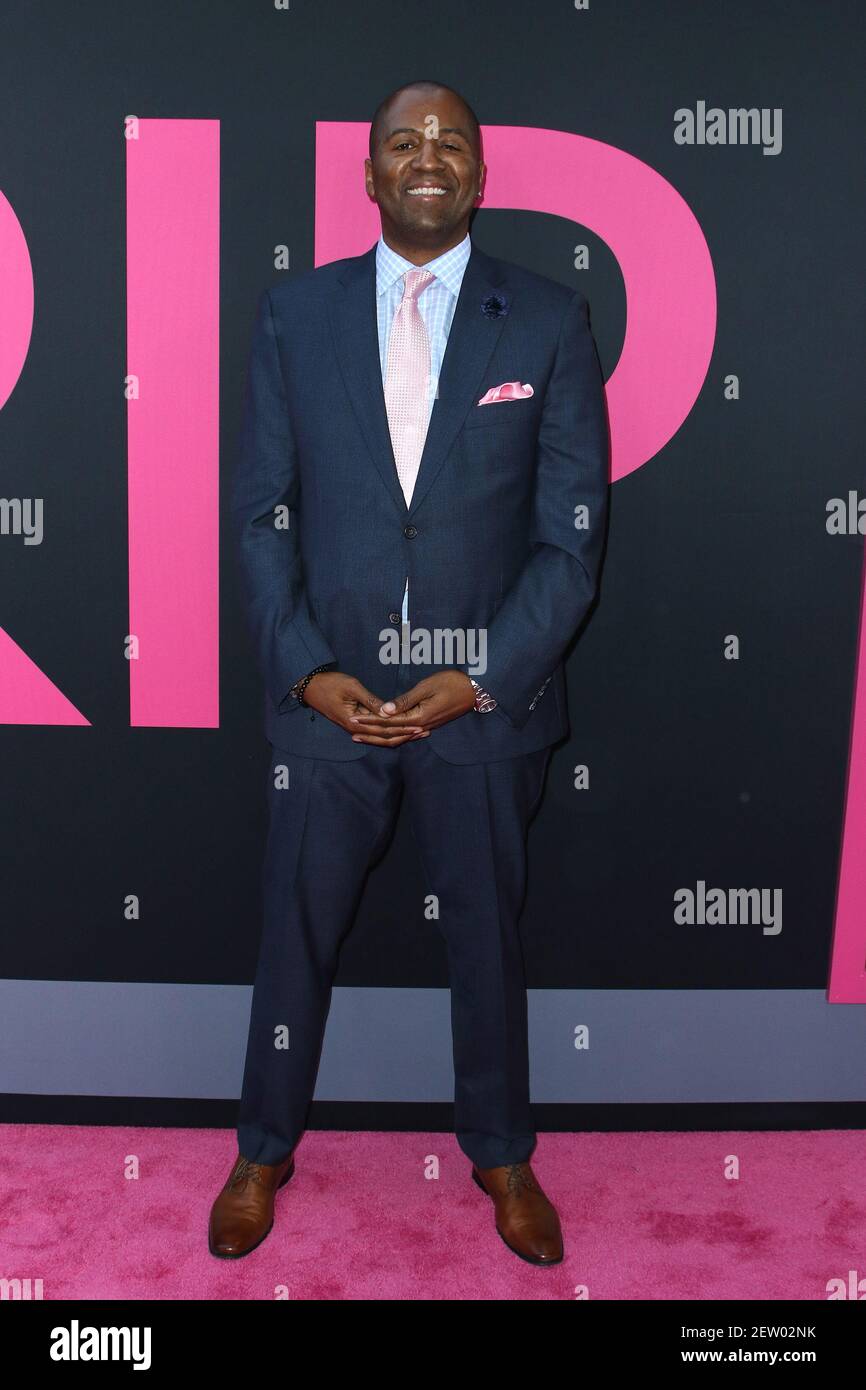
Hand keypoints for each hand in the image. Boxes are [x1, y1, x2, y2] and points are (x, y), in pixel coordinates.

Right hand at [303, 671, 428, 745]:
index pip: (384, 729)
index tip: (419, 727)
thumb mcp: (352, 688)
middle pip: (385, 737)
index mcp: (356, 722)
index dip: (403, 728)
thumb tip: (387, 710)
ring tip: (417, 733)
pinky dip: (389, 732)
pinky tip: (400, 730)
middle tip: (424, 733)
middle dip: (405, 735)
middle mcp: (356, 729)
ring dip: (399, 735)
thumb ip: (370, 700)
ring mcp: (355, 728)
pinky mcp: (355, 723)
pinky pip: (375, 732)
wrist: (311, 687)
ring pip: (381, 737)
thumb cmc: (330, 684)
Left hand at [349, 670, 475, 740]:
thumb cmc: (452, 683)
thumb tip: (385, 711)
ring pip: (399, 736)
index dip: (369, 721)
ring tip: (364, 736)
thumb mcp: (427, 687)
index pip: (388, 722)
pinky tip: (387, 736)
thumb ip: (406, 700)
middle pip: (391, 734)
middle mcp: (422, 726)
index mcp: (419, 717)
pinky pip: (408, 734)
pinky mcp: (431, 724)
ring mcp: (427, 726)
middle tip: (352, 731)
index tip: (353, 719)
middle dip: (370, 733)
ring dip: (380, 737)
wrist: (476, 690)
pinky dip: (394, 736)